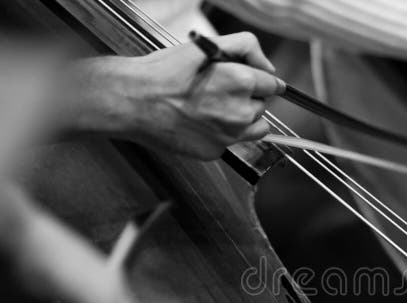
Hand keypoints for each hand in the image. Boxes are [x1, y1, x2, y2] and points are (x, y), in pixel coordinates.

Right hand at [61, 32, 281, 159]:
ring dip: (242, 119)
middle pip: (262, 107)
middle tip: (218, 91)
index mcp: (242, 83)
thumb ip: (246, 47)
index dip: (259, 80)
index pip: (274, 85)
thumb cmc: (164, 73)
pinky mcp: (215, 152)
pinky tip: (199, 122)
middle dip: (248, 98)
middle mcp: (241, 113)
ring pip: (253, 129)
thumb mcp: (205, 46)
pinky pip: (229, 142)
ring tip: (212, 108)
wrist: (133, 102)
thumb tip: (269, 67)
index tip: (247, 80)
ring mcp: (229, 136)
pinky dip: (220, 134)